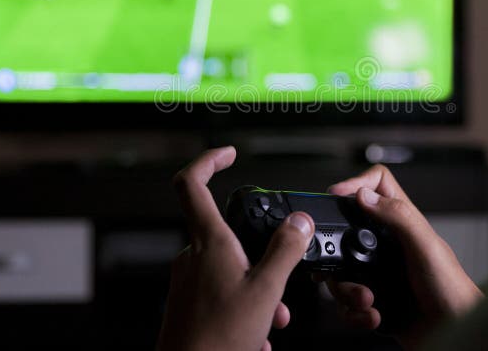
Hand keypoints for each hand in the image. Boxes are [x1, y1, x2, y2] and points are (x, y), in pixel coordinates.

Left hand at [157, 147, 314, 350]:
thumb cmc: (217, 340)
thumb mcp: (266, 291)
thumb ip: (284, 251)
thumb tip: (299, 222)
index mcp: (209, 243)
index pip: (191, 184)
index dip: (208, 161)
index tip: (229, 154)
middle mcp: (193, 256)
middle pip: (228, 233)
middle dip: (260, 252)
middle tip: (278, 277)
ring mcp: (188, 280)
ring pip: (230, 267)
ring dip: (257, 286)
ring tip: (272, 316)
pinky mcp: (189, 302)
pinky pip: (222, 290)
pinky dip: (245, 305)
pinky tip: (257, 332)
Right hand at [325, 164, 482, 348]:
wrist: (455, 332)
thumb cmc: (453, 290)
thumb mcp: (426, 246)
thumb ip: (398, 216)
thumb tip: (364, 195)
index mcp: (402, 224)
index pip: (378, 186)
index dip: (357, 184)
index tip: (337, 195)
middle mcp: (388, 245)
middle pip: (345, 231)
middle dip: (339, 254)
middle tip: (342, 266)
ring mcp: (378, 273)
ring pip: (341, 271)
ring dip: (348, 291)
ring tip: (368, 300)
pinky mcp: (374, 299)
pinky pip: (348, 303)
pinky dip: (354, 313)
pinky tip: (373, 314)